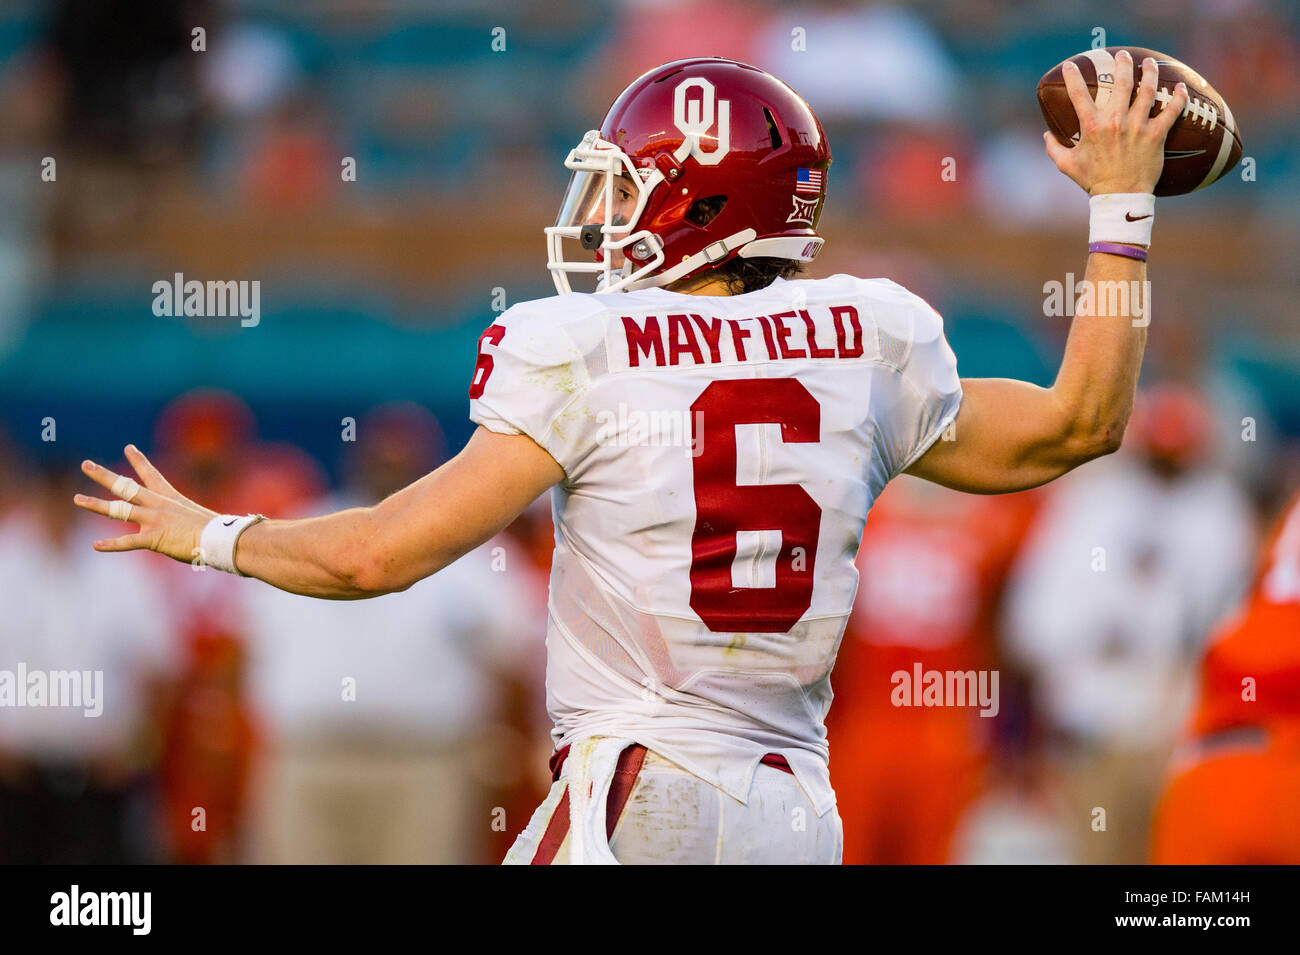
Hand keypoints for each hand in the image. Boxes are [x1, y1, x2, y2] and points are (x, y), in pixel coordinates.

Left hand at [74, 445, 216, 563]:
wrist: (220, 539)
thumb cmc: (215, 531)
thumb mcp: (197, 518)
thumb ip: (184, 520)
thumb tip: (188, 528)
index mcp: (170, 498)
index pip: (151, 474)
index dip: (138, 461)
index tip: (128, 447)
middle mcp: (158, 505)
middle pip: (125, 487)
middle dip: (104, 475)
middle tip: (86, 464)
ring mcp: (154, 520)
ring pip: (119, 510)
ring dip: (97, 505)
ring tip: (78, 499)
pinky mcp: (154, 537)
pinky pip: (128, 542)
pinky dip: (111, 545)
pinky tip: (95, 546)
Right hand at [1044, 50, 1188, 194]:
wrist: (1119, 197)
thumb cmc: (1093, 181)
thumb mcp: (1067, 165)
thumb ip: (1054, 148)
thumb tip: (1046, 135)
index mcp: (1091, 126)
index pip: (1078, 94)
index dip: (1072, 76)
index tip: (1070, 65)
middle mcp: (1115, 122)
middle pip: (1121, 82)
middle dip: (1121, 64)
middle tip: (1121, 55)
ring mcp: (1137, 126)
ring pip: (1148, 90)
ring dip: (1150, 72)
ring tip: (1149, 63)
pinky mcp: (1156, 135)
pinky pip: (1172, 111)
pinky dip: (1179, 97)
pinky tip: (1181, 86)